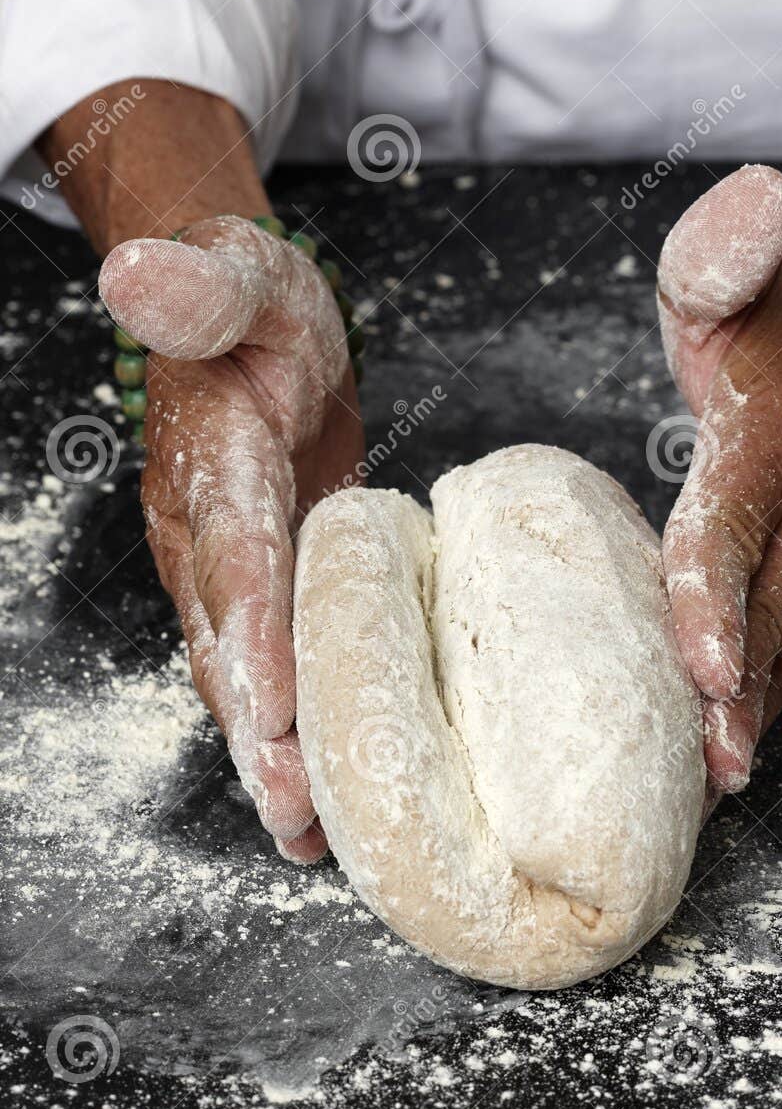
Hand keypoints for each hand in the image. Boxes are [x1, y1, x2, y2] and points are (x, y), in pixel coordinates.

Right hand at [100, 215, 363, 860]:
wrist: (251, 327)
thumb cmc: (254, 304)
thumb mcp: (240, 274)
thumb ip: (197, 284)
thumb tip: (134, 272)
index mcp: (206, 464)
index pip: (230, 554)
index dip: (248, 625)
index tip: (271, 699)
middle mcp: (202, 536)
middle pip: (229, 643)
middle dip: (258, 731)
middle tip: (294, 811)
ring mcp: (226, 573)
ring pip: (244, 676)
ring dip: (273, 756)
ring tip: (308, 836)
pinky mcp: (264, 590)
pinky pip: (272, 668)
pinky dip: (291, 733)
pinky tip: (320, 799)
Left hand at [658, 166, 781, 794]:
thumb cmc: (778, 328)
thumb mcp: (724, 277)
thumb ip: (715, 254)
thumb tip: (751, 206)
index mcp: (779, 433)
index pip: (736, 527)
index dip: (714, 603)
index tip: (702, 672)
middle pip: (766, 615)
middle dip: (729, 699)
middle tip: (693, 773)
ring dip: (751, 712)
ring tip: (705, 778)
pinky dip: (776, 689)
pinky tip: (734, 728)